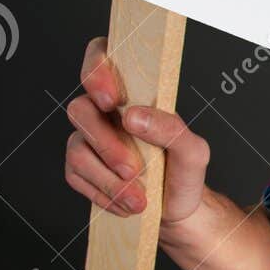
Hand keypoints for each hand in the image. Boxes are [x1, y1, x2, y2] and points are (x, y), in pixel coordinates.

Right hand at [64, 35, 210, 226]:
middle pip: (79, 109)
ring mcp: (88, 139)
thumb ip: (170, 128)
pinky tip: (127, 203)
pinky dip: (104, 194)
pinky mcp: (80, 169)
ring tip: (139, 198)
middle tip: (133, 169)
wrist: (177, 211)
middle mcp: (105, 112)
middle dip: (105, 143)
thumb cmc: (185, 172)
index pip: (102, 58)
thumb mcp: (193, 151)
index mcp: (133, 93)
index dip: (96, 69)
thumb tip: (133, 116)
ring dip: (108, 179)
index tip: (112, 100)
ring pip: (77, 149)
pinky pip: (76, 176)